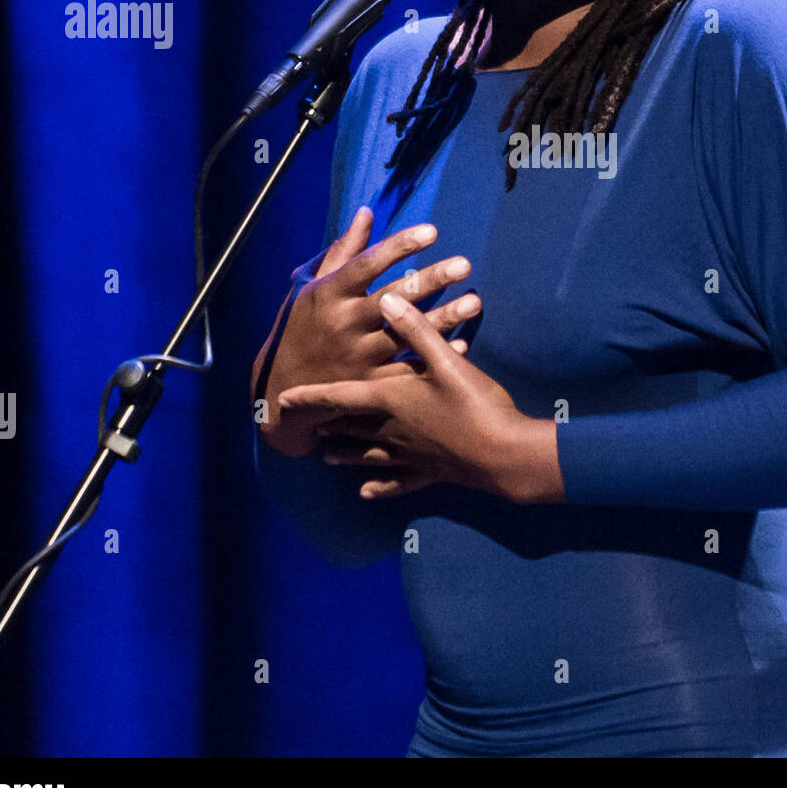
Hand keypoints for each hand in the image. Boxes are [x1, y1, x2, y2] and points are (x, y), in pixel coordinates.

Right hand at [254, 207, 481, 456]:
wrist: (280, 385)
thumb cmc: (301, 326)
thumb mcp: (311, 286)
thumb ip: (343, 251)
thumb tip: (366, 213)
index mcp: (329, 294)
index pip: (367, 265)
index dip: (399, 246)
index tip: (432, 231)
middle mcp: (344, 323)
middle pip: (392, 298)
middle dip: (430, 280)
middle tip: (464, 265)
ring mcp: (356, 355)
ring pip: (406, 334)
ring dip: (442, 319)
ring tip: (474, 302)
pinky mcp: (367, 384)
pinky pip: (406, 370)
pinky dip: (431, 357)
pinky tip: (460, 345)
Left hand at [278, 291, 564, 504]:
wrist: (503, 453)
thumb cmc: (473, 403)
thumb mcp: (446, 359)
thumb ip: (416, 328)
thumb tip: (387, 296)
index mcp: (390, 399)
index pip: (339, 396)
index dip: (310, 397)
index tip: (283, 399)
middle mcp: (389, 429)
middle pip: (348, 425)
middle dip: (325, 422)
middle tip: (302, 424)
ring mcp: (407, 455)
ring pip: (365, 455)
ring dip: (344, 453)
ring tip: (325, 456)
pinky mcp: (426, 473)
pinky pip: (394, 482)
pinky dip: (377, 486)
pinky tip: (365, 491)